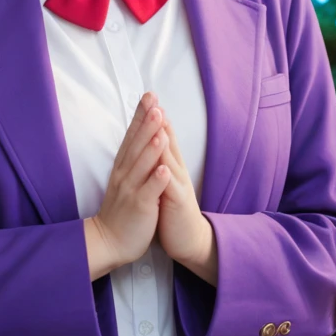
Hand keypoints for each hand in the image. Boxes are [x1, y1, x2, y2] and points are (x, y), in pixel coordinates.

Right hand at [93, 92, 171, 269]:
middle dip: (146, 123)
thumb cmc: (122, 209)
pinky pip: (148, 192)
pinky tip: (165, 169)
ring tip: (160, 127)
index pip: (132, 136)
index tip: (149, 96)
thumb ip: (134, 157)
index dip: (140, 116)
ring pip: (142, 165)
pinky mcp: (139, 207)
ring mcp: (131, 190)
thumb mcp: (126, 178)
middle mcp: (125, 174)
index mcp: (123, 166)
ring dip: (151, 145)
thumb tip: (143, 134)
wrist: (108, 241)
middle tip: (154, 103)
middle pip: (136, 144)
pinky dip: (156, 180)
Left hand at [153, 105, 208, 267]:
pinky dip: (167, 175)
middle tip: (151, 97)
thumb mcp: (164, 180)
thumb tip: (151, 140)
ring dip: (164, 139)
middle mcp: (175, 170)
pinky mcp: (178, 203)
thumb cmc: (172, 209)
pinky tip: (163, 165)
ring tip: (158, 119)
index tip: (146, 96)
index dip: (154, 116)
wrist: (188, 239)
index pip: (162, 136)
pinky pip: (172, 187)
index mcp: (169, 165)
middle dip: (159, 118)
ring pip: (169, 158)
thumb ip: (159, 161)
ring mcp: (178, 185)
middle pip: (167, 140)